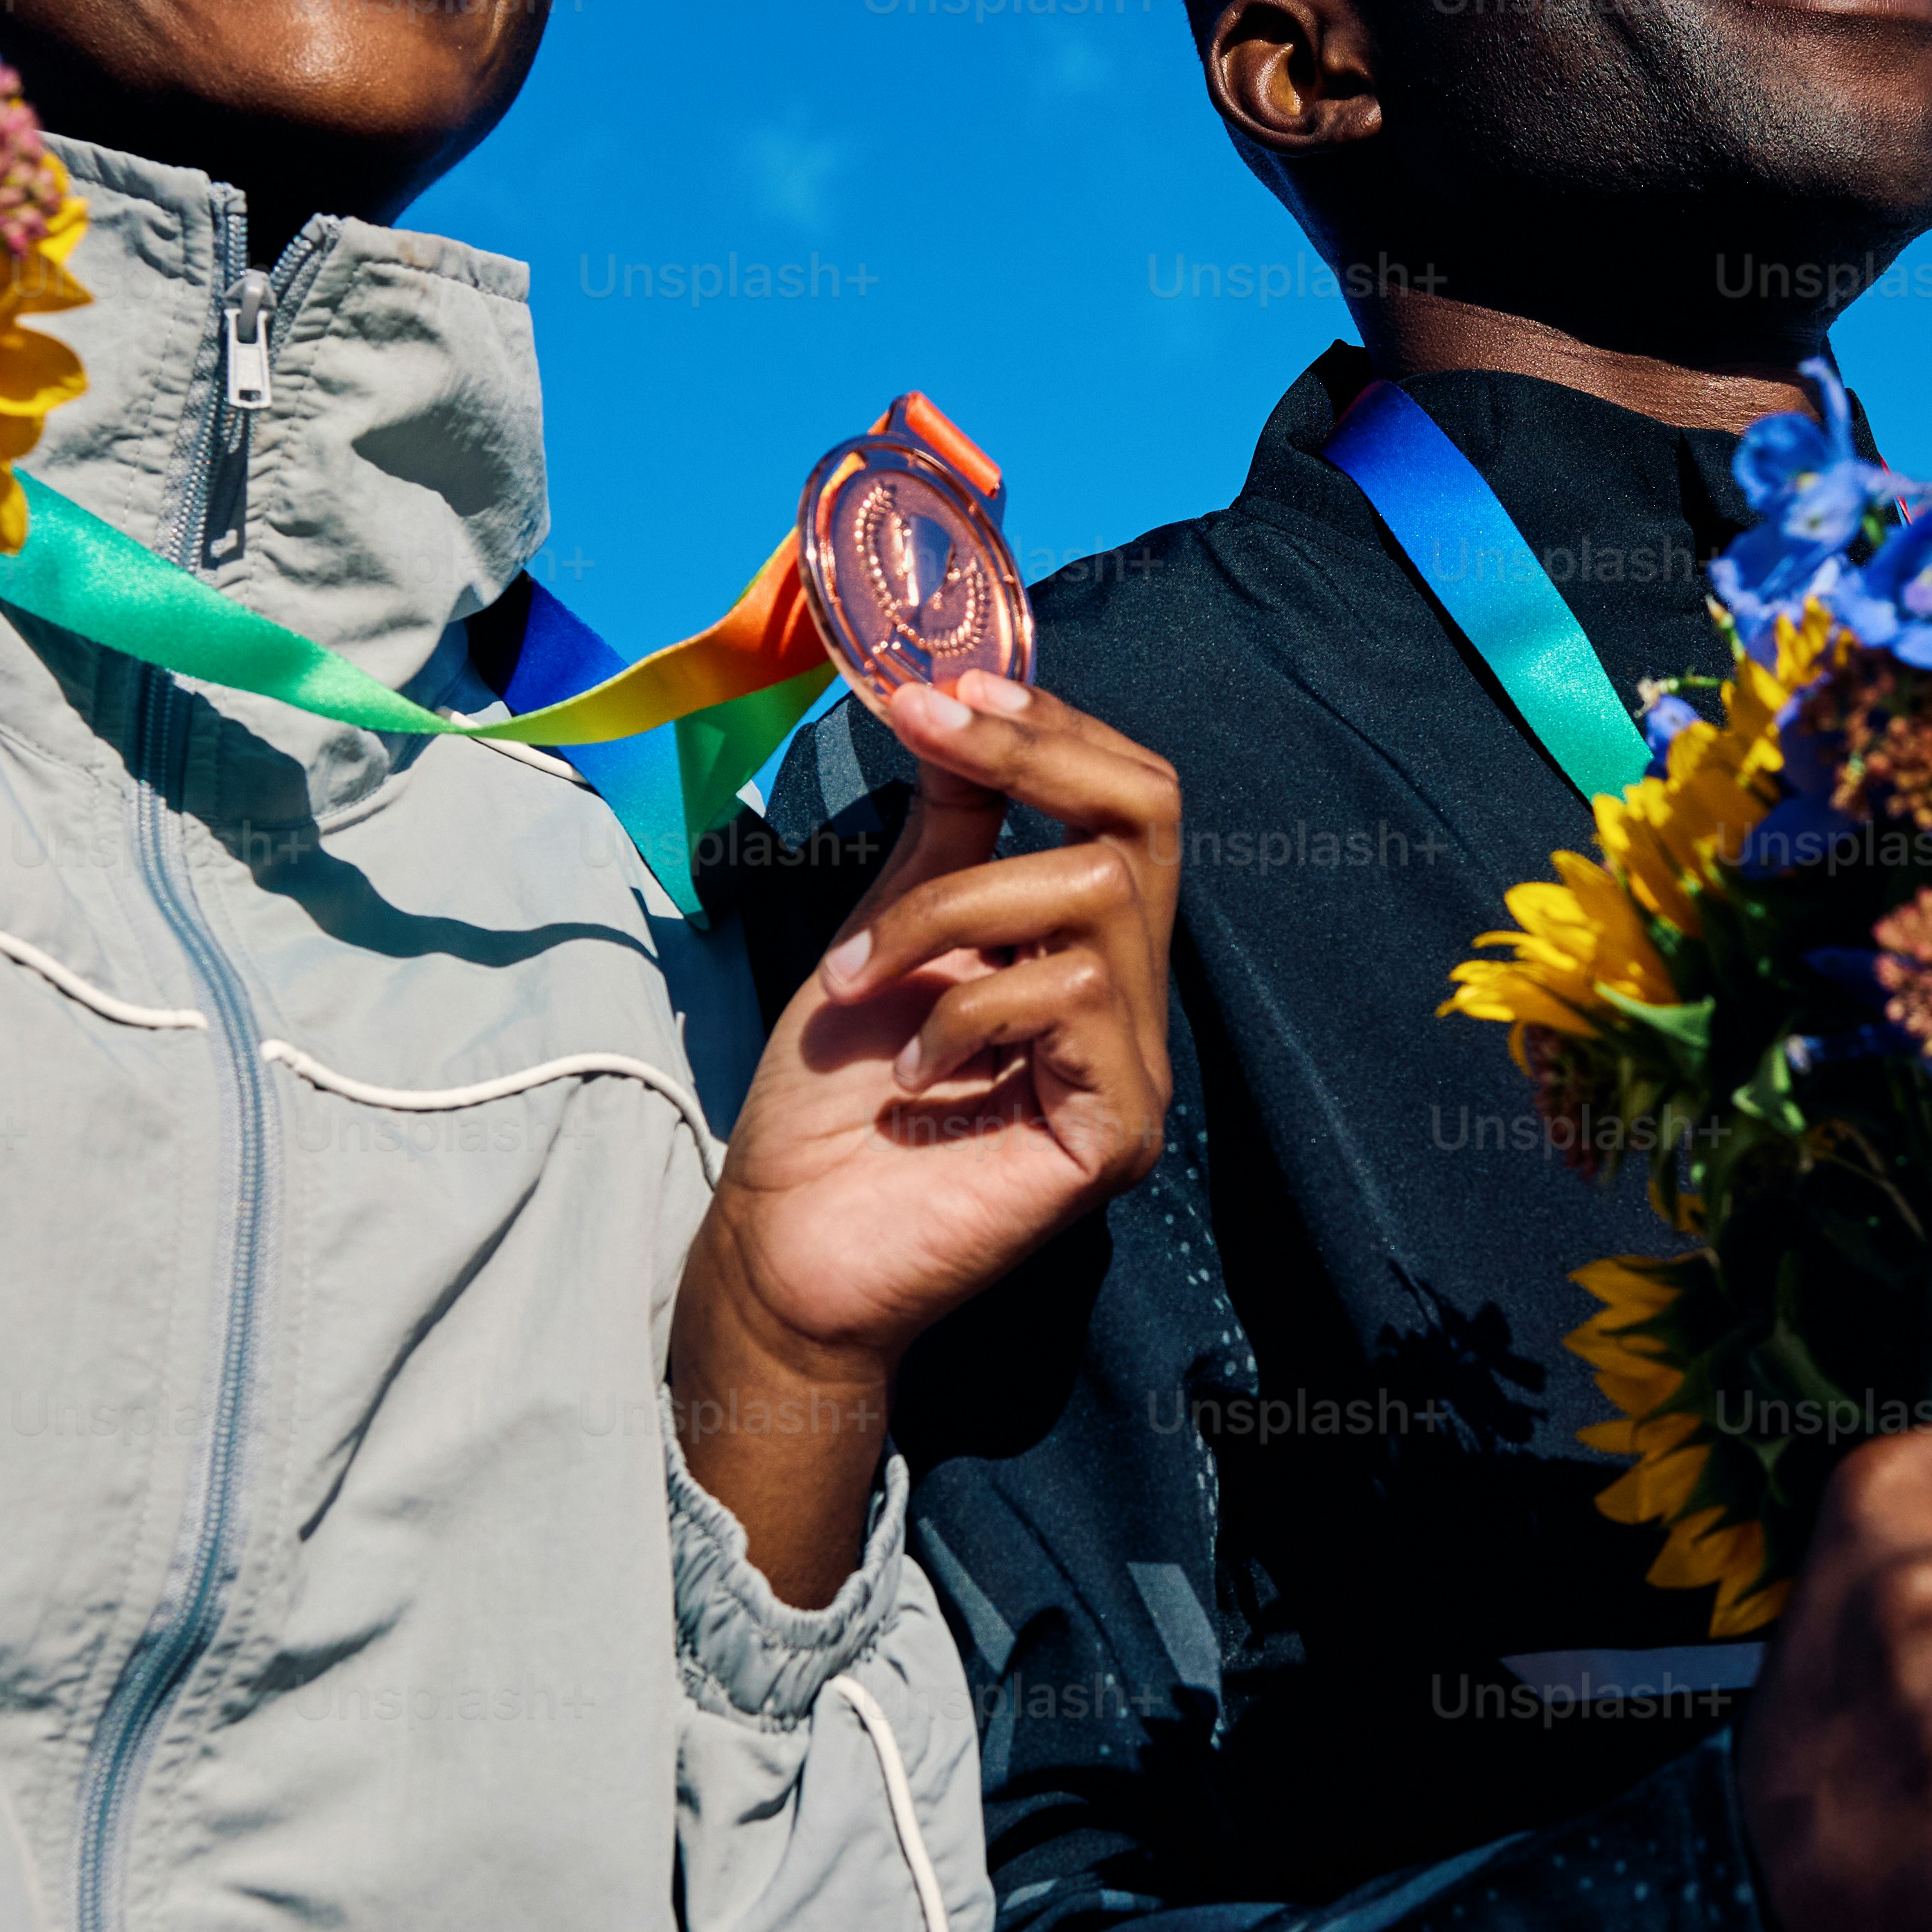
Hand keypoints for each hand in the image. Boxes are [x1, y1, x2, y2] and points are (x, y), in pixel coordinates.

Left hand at [669, 673, 1181, 1598]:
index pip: (1125, 798)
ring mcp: (1131, 1070)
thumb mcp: (883, 936)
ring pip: (1093, 897)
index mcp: (1079, 949)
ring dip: (948, 914)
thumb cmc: (824, 1108)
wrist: (783, 1248)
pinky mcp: (1117, 1132)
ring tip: (862, 983)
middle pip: (1148, 816)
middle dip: (1034, 752)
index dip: (1044, 724)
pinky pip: (1069, 998)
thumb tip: (959, 697)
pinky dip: (963, 1009)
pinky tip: (905, 1075)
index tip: (935, 682)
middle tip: (931, 724)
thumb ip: (945, 836)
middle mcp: (1126, 1001)